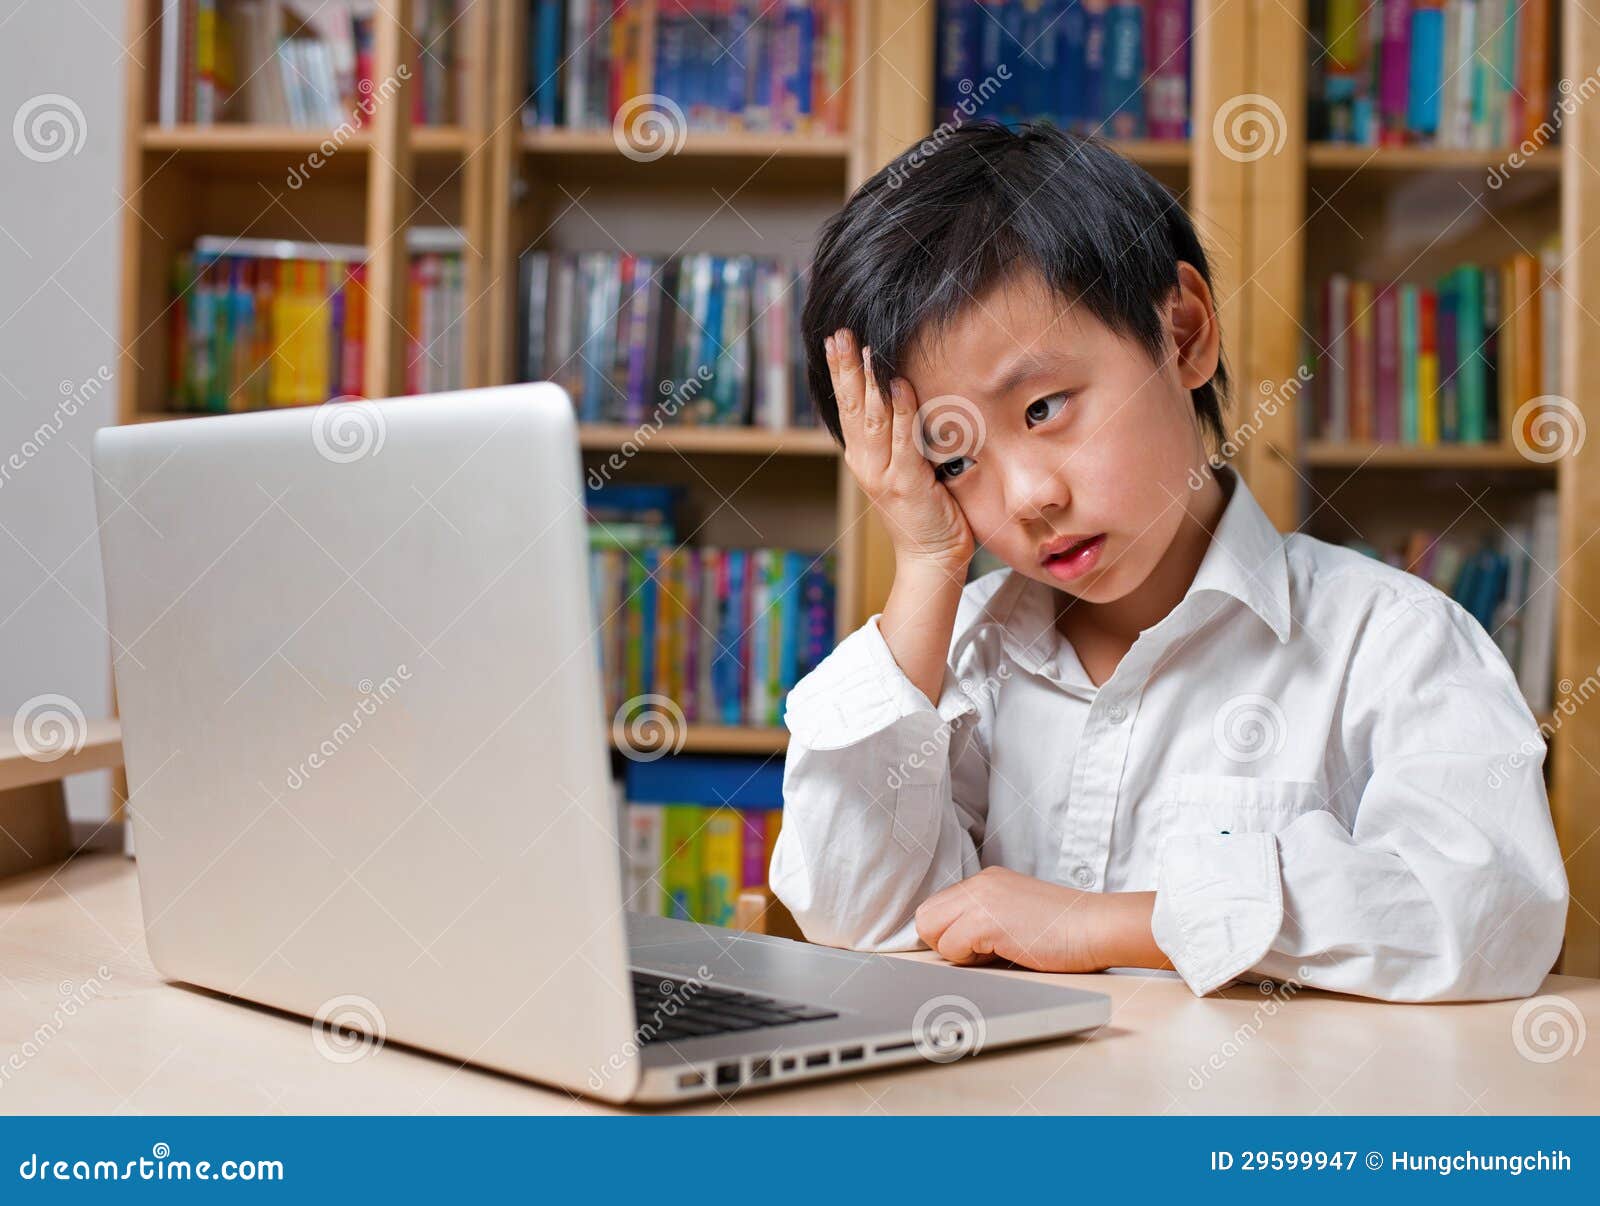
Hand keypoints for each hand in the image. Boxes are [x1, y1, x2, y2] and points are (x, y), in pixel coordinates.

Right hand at [825, 328, 973, 572]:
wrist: (932, 558)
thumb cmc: (927, 512)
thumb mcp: (908, 468)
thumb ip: (902, 436)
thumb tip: (908, 394)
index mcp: (864, 457)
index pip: (849, 406)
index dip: (841, 372)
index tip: (836, 339)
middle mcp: (867, 463)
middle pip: (852, 406)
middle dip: (845, 367)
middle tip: (838, 333)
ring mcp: (884, 473)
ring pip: (871, 417)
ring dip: (867, 380)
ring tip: (862, 346)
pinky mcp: (906, 484)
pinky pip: (903, 439)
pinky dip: (900, 410)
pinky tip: (896, 384)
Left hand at [914, 866, 1169, 973]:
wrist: (1096, 926)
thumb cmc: (1067, 928)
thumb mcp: (1017, 910)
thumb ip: (986, 916)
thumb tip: (955, 942)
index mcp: (987, 880)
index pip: (938, 906)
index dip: (948, 933)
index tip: (973, 948)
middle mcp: (979, 883)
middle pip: (926, 916)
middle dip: (943, 942)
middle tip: (979, 954)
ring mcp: (980, 899)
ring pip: (931, 930)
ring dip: (956, 951)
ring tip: (993, 953)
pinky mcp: (985, 921)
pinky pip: (951, 948)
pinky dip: (970, 961)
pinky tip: (1002, 954)